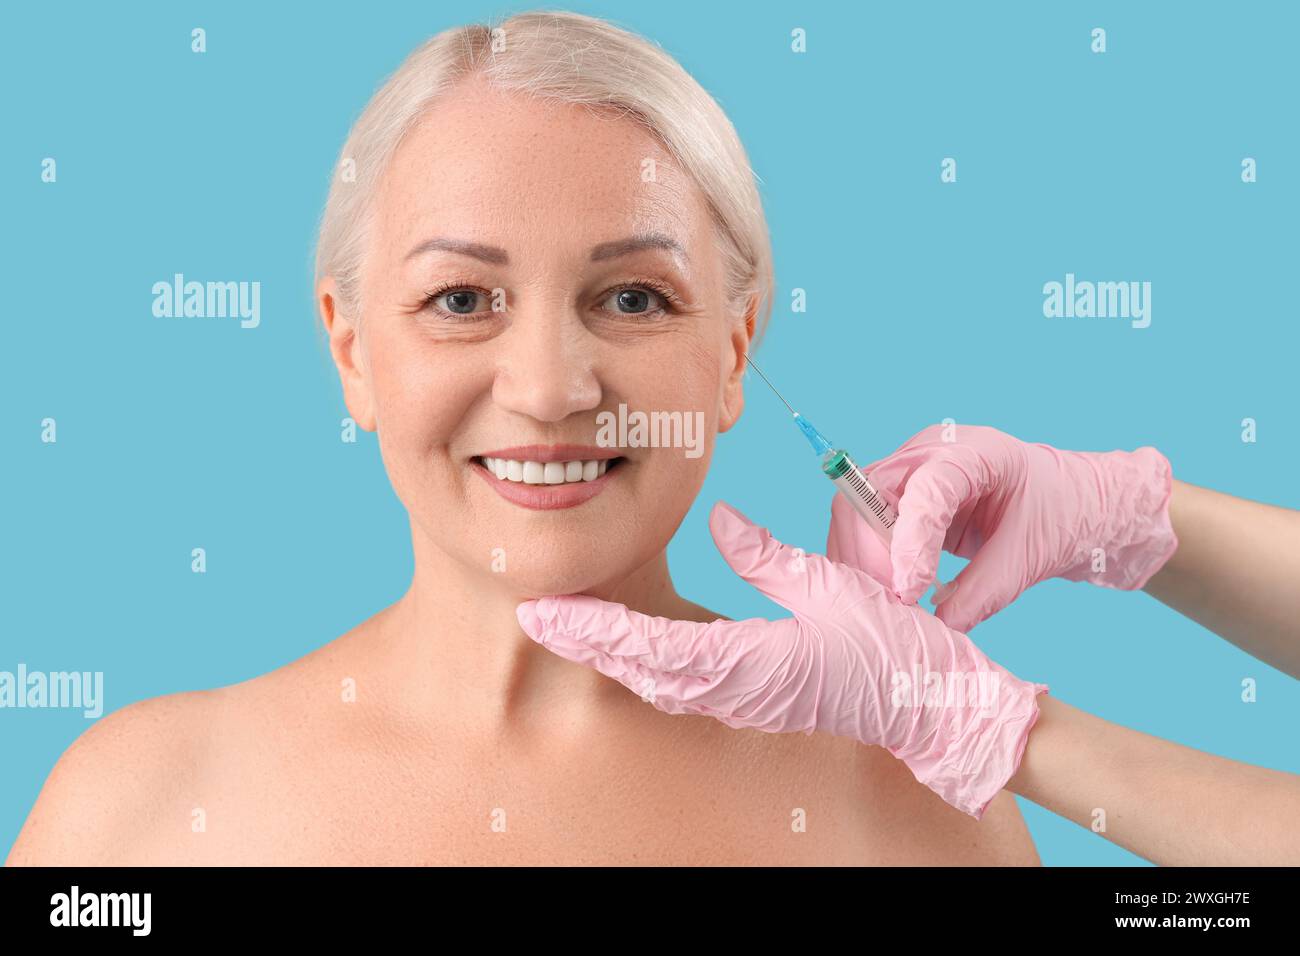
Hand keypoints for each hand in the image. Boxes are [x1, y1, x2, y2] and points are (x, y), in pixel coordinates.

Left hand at [515, 500, 1047, 819]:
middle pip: (638, 668)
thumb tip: (719, 519)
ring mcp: (744, 701)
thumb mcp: (831, 588)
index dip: (593, 629)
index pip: (650, 647)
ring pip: (655, 682)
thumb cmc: (892, 648)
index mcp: (751, 663)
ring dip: (608, 654)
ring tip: (568, 625)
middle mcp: (736, 690)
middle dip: (585, 642)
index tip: (547, 613)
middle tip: (535, 615)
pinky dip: (643, 664)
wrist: (932, 706)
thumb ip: (768, 556)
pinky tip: (627, 647)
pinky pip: (682, 686)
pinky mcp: (754, 700)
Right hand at [839, 424, 1177, 631]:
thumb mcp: (1028, 558)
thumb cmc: (1054, 517)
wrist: (1063, 503)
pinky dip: (864, 563)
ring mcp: (907, 472)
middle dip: (870, 555)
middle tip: (890, 604)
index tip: (910, 591)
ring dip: (861, 562)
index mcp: (976, 452)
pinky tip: (880, 594)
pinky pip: (861, 527)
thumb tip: (937, 630)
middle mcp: (930, 453)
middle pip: (869, 496)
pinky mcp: (896, 498)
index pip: (927, 490)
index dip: (911, 542)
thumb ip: (983, 593)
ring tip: (883, 605)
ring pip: (854, 512)